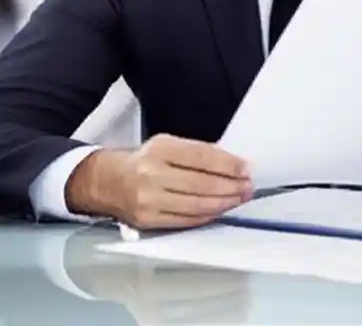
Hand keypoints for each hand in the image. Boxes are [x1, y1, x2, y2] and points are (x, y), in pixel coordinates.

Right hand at [67, 134, 252, 229]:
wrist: (107, 182)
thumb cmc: (144, 161)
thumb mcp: (168, 146)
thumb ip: (198, 154)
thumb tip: (235, 166)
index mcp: (159, 149)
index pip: (202, 157)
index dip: (228, 165)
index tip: (246, 169)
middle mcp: (151, 174)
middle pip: (202, 184)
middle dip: (231, 187)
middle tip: (248, 187)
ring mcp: (148, 200)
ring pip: (197, 205)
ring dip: (224, 203)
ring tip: (239, 199)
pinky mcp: (148, 220)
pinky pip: (186, 220)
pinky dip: (207, 215)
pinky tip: (220, 210)